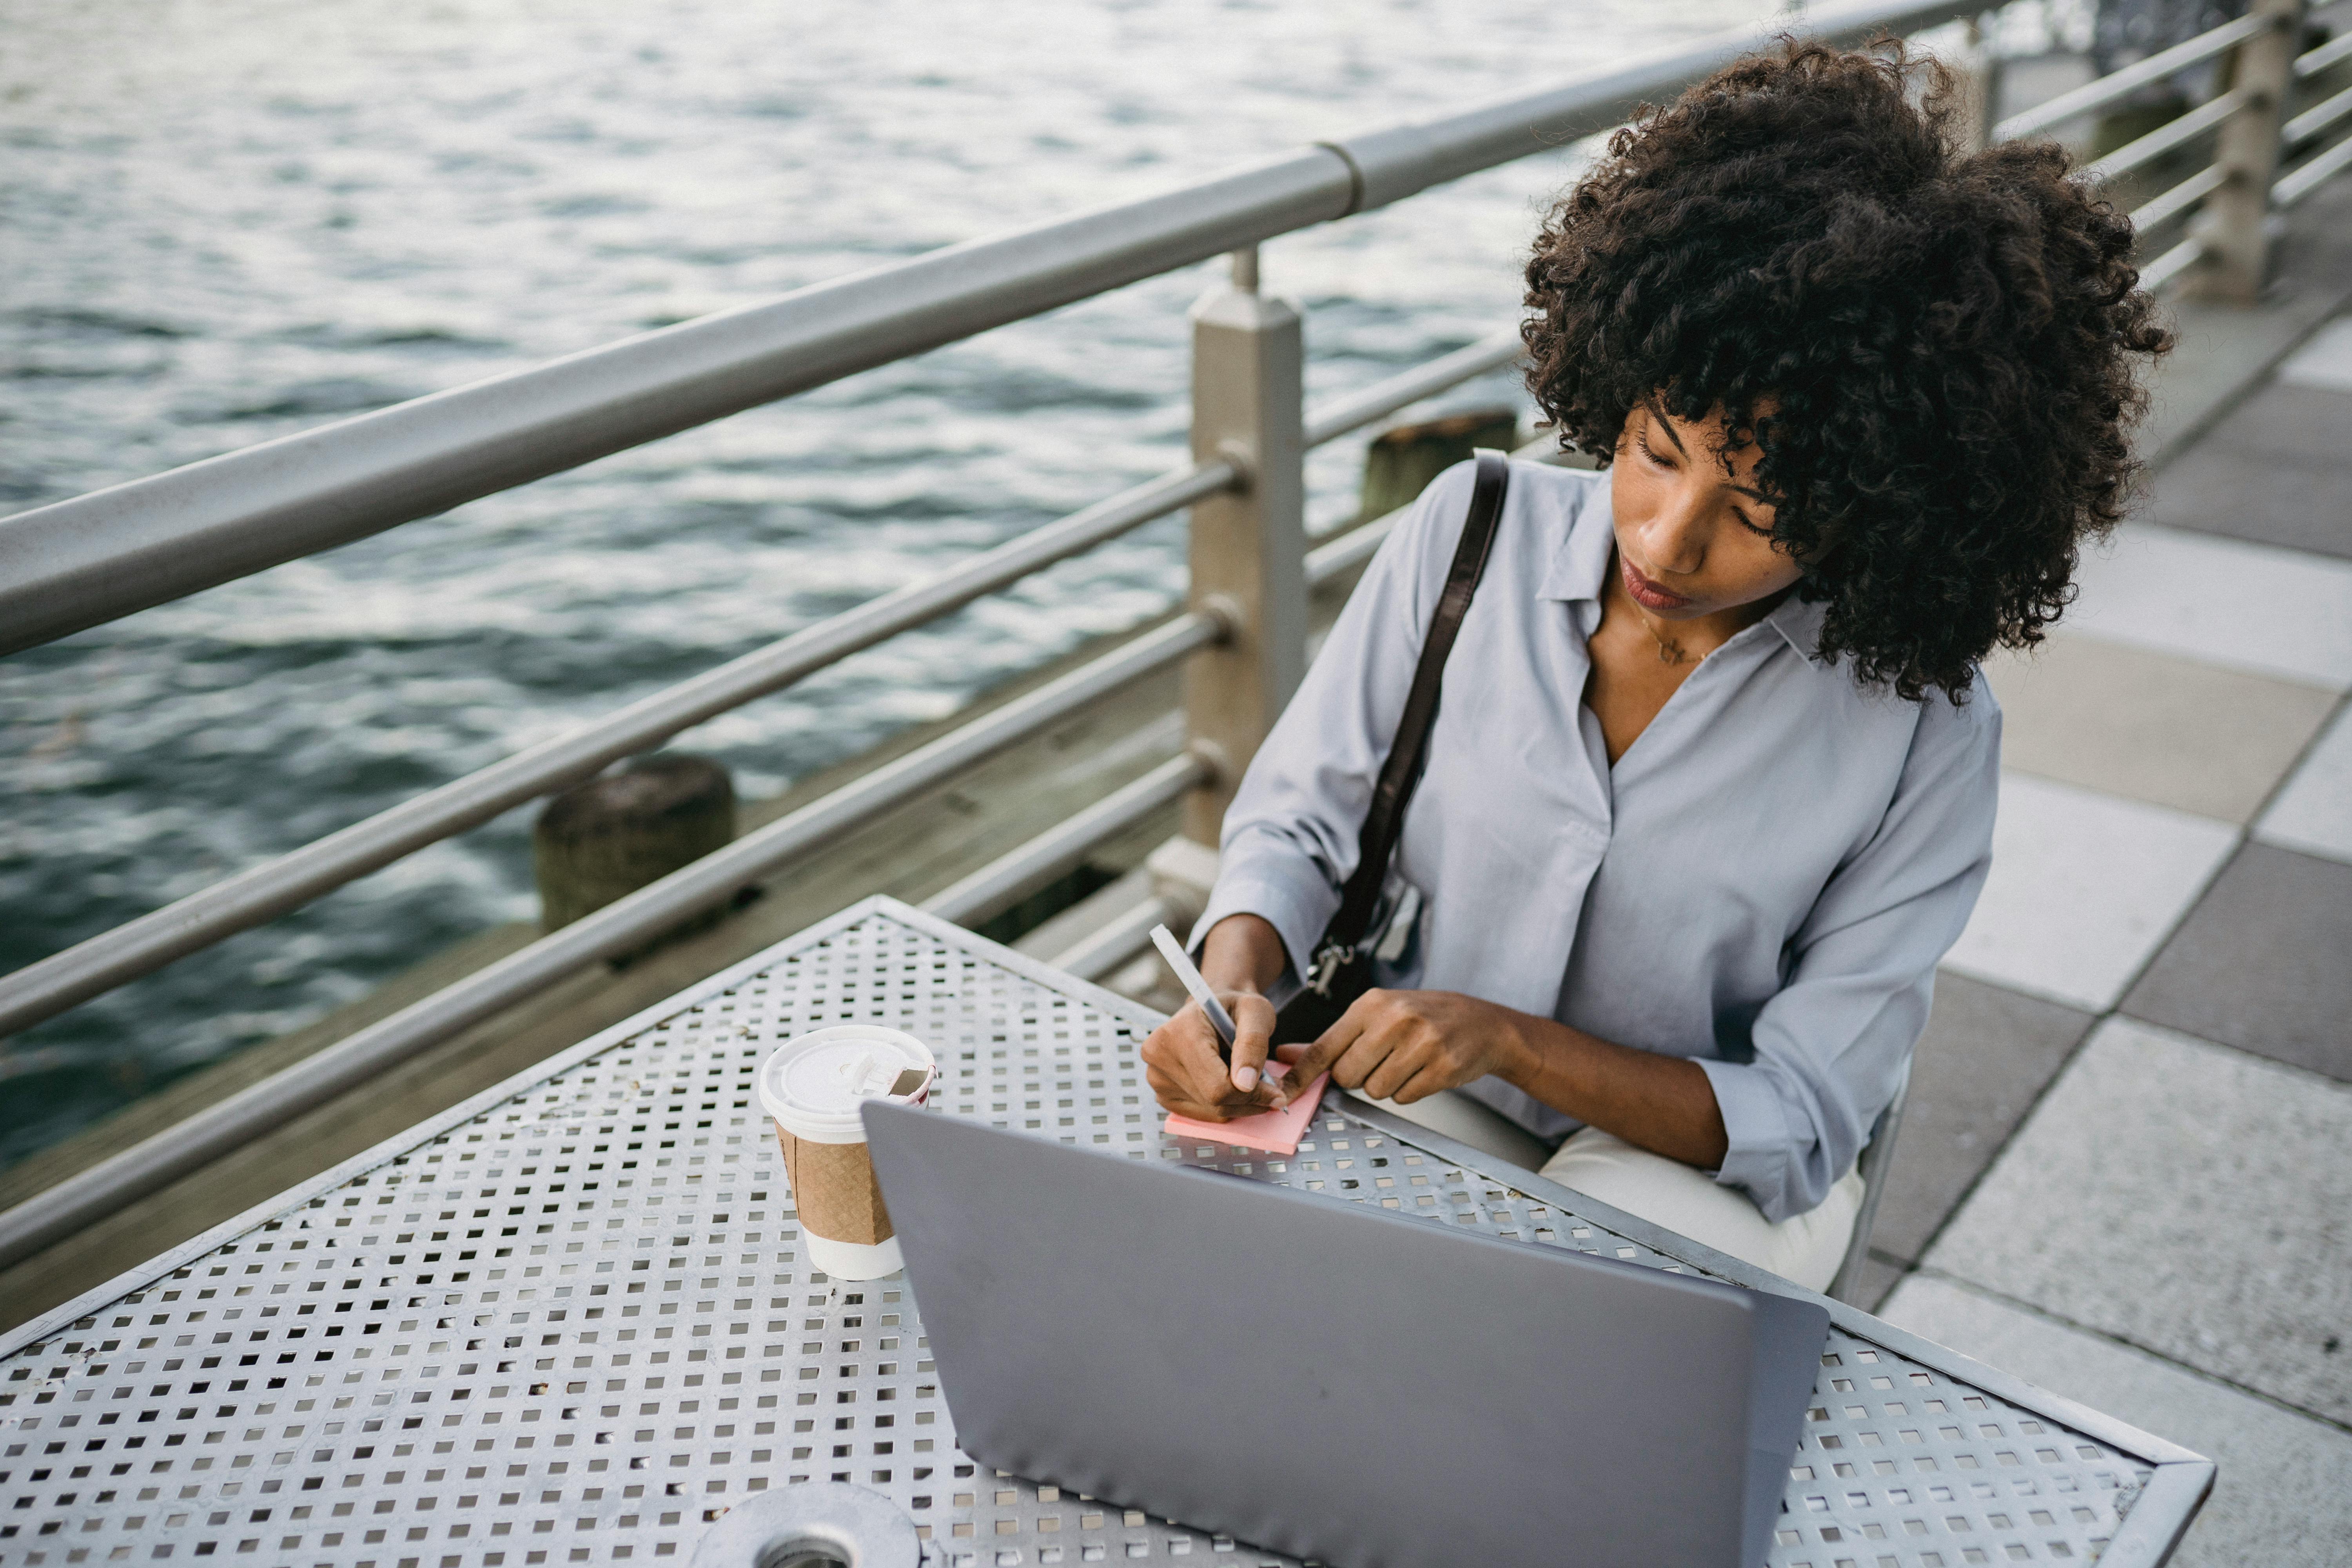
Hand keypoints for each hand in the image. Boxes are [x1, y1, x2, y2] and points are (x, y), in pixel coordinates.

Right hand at [1140, 988, 1284, 1121]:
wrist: (1211, 1009)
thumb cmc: (1235, 1007)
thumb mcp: (1255, 1012)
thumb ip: (1253, 1044)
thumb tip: (1246, 1084)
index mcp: (1178, 1033)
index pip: (1217, 1086)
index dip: (1253, 1096)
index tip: (1277, 1094)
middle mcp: (1158, 1056)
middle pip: (1213, 1101)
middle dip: (1249, 1100)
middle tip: (1270, 1088)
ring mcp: (1156, 1078)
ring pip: (1210, 1110)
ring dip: (1238, 1103)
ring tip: (1245, 1077)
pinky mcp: (1162, 1093)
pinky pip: (1202, 1114)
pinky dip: (1223, 1106)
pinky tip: (1228, 1083)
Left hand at [1276, 988, 1531, 1104]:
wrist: (1482, 1023)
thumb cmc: (1424, 1017)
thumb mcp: (1377, 1015)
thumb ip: (1333, 1039)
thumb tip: (1287, 1056)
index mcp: (1372, 1004)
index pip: (1324, 1047)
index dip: (1302, 1075)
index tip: (1283, 1093)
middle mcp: (1395, 1019)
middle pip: (1347, 1075)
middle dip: (1358, 1077)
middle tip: (1381, 1060)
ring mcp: (1421, 1042)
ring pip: (1375, 1090)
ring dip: (1386, 1085)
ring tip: (1407, 1062)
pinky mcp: (1442, 1067)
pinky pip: (1404, 1098)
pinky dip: (1410, 1091)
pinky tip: (1424, 1070)